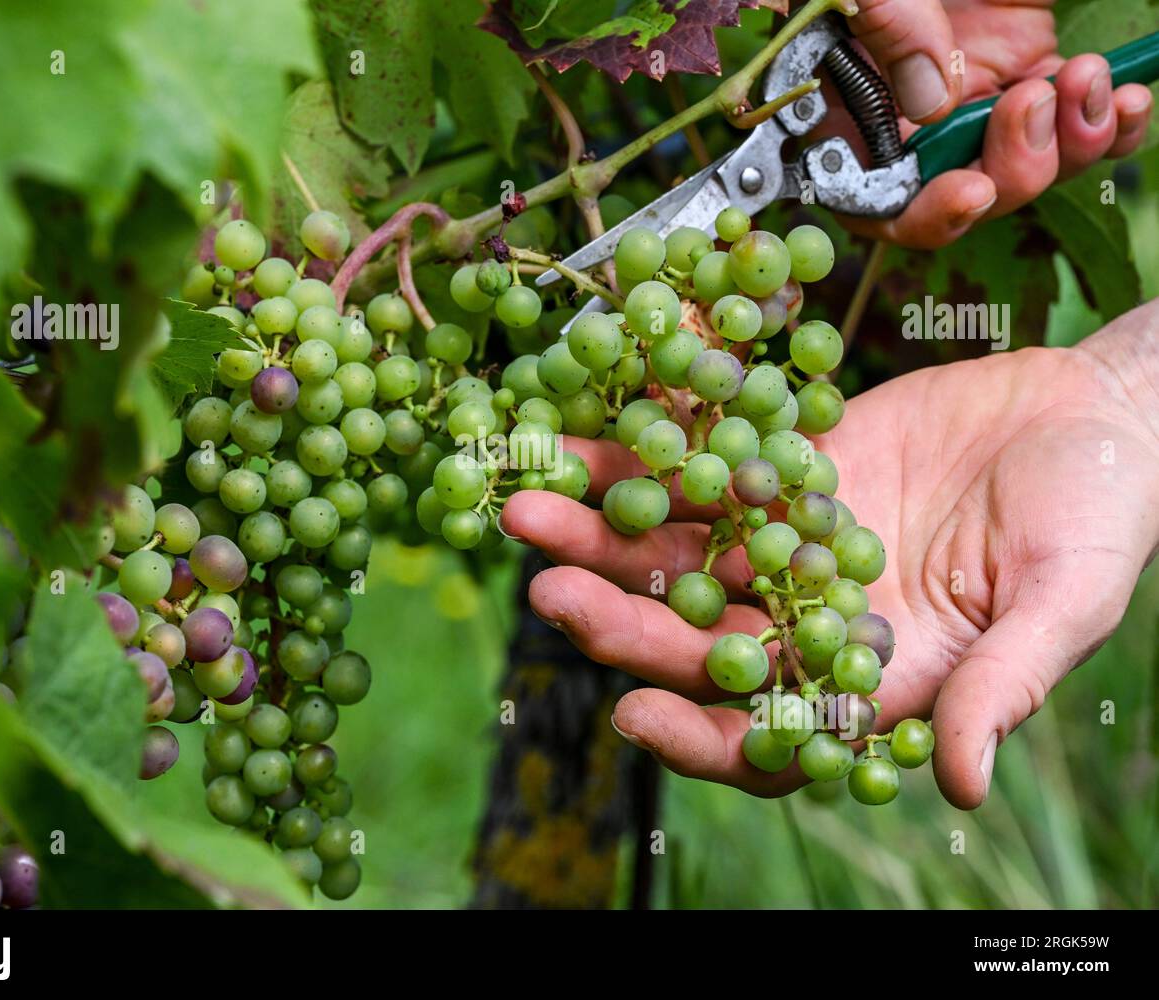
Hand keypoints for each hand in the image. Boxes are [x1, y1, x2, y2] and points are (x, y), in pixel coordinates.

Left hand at [499, 299, 1158, 808]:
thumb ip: (1004, 687)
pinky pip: (703, 457)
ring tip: (530, 501)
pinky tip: (585, 425)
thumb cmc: (1100, 519)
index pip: (767, 729)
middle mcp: (808, 614)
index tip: (631, 714)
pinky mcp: (782, 465)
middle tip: (545, 590)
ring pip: (678, 545)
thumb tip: (961, 784)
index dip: (699, 733)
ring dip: (602, 529)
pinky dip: (647, 443)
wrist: (1092, 412)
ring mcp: (786, 538)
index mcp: (867, 675)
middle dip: (618, 617)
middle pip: (695, 632)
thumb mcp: (1064, 604)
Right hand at [830, 0, 1152, 247]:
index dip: (924, 213)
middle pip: (965, 195)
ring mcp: (973, 100)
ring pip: (1027, 168)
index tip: (972, 192)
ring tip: (1087, 83)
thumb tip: (935, 101)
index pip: (876, 201)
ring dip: (1068, 146)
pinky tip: (1124, 97)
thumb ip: (888, 28)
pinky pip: (1073, 122)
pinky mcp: (1030, 66)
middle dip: (1012, 168)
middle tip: (1031, 103)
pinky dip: (1105, 123)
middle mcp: (910, 124)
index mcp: (846, 115)